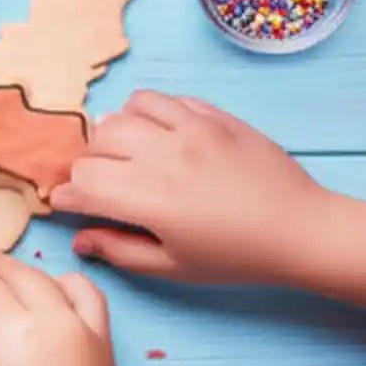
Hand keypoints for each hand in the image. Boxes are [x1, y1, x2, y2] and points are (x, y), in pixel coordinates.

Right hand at [0, 252, 121, 365]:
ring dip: (21, 269)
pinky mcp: (103, 342)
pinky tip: (50, 291)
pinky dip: (66, 283)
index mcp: (12, 333)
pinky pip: (88, 294)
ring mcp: (83, 328)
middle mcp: (50, 320)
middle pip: (14, 272)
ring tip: (1, 278)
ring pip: (48, 277)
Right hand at [49, 90, 331, 286]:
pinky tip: (153, 132)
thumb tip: (79, 240)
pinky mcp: (210, 116)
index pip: (82, 184)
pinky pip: (159, 98)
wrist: (299, 229)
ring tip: (122, 153)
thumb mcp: (173, 267)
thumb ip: (120, 251)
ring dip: (111, 135)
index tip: (67, 204)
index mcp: (149, 200)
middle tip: (99, 184)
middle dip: (86, 166)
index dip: (66, 196)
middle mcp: (162, 157)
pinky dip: (143, 111)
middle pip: (95, 144)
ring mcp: (188, 130)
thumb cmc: (235, 256)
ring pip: (121, 114)